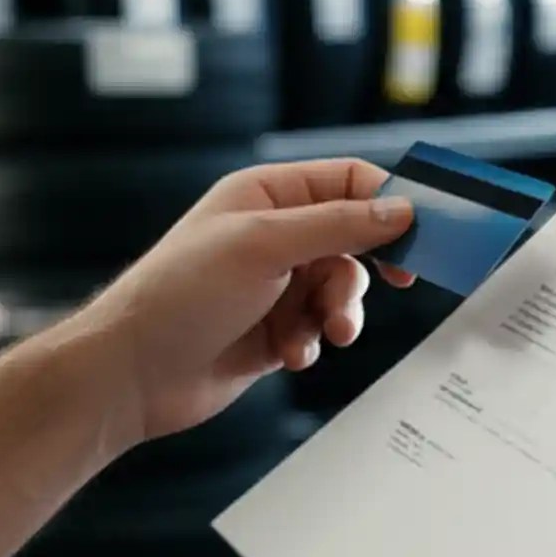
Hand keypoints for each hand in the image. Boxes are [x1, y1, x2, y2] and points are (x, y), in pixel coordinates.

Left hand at [78, 158, 415, 446]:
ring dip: (341, 313)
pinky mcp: (278, 329)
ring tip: (325, 333)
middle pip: (357, 240)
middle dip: (366, 271)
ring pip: (344, 290)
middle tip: (398, 284)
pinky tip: (289, 354)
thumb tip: (402, 210)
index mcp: (269, 196)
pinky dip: (314, 341)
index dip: (390, 202)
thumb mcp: (266, 245)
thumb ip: (340, 225)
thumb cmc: (180, 295)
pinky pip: (322, 328)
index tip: (423, 232)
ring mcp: (278, 284)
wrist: (133, 374)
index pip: (350, 182)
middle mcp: (276, 235)